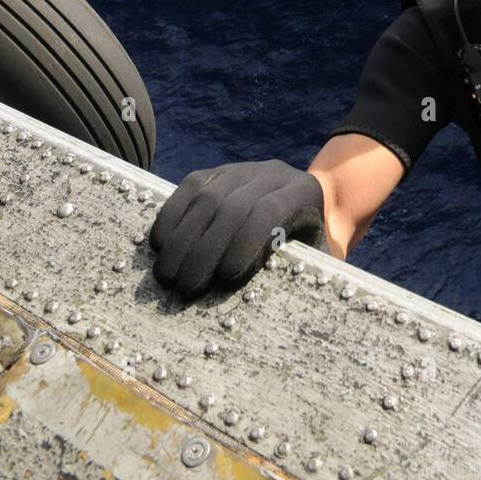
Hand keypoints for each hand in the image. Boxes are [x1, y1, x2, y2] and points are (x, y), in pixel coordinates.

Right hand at [150, 159, 324, 297]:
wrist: (314, 201)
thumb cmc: (314, 245)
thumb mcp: (319, 258)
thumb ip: (302, 273)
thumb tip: (274, 310)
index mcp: (302, 192)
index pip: (268, 212)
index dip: (245, 243)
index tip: (226, 279)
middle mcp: (271, 174)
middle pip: (231, 206)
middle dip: (204, 249)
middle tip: (185, 288)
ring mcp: (242, 169)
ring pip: (206, 197)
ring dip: (182, 238)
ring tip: (168, 274)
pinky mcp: (217, 171)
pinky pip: (189, 187)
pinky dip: (172, 215)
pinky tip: (160, 244)